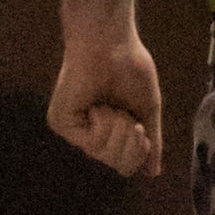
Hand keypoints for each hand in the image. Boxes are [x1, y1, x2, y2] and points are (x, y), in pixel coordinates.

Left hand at [48, 18, 168, 178]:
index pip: (126, 165)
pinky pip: (92, 143)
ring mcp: (73, 129)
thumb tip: (154, 173)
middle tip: (127, 115)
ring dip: (119, 129)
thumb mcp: (146, 109)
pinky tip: (97, 105)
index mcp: (109, 131)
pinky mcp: (61, 123)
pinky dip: (103, 125)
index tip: (141, 128)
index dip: (139, 153)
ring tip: (111, 106)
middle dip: (131, 140)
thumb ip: (150, 141)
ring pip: (106, 156)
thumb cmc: (130, 68)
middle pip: (118, 164)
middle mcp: (89, 133)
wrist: (111, 42)